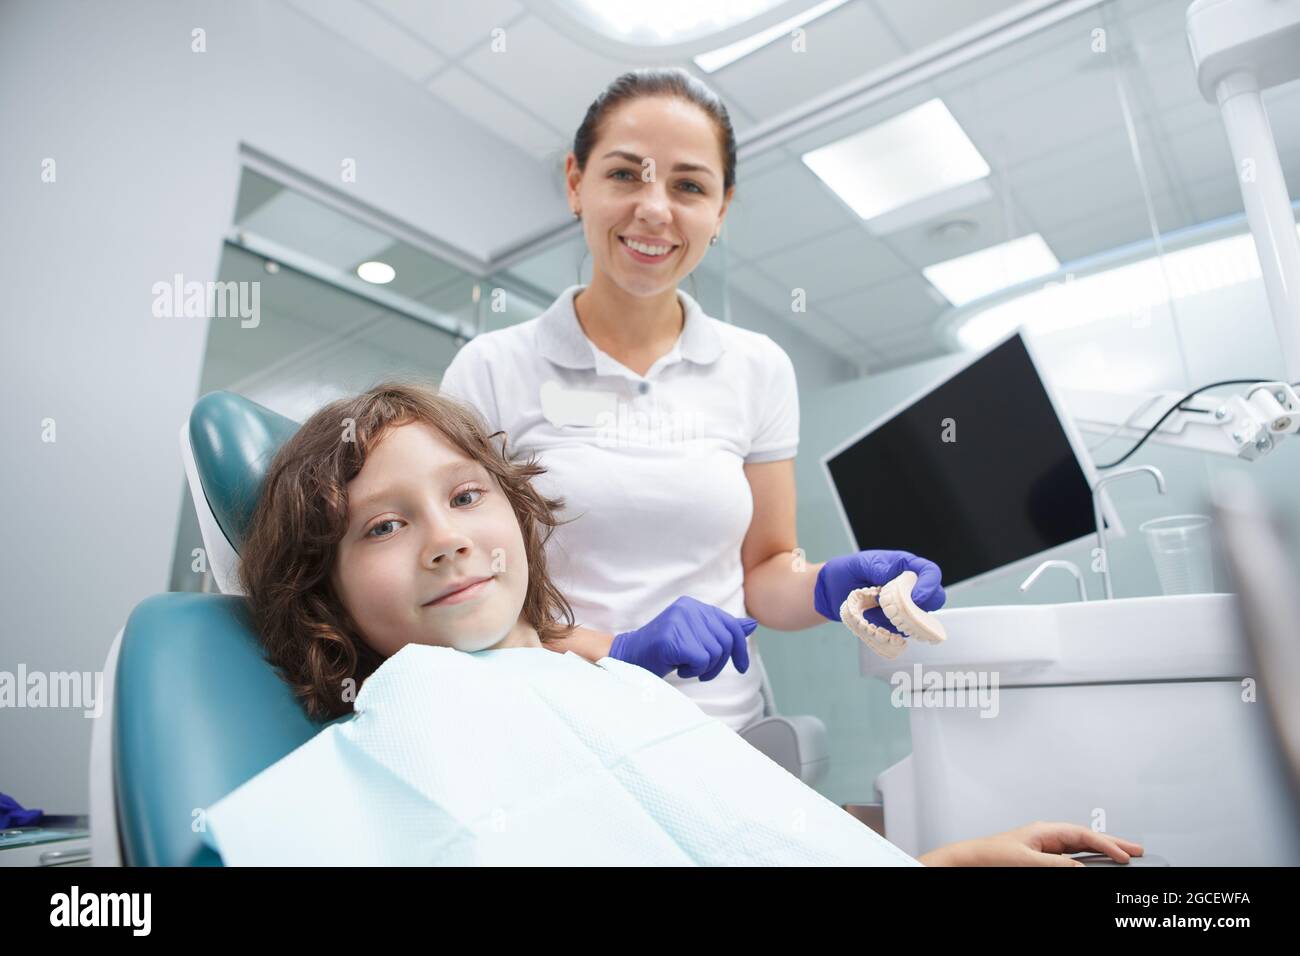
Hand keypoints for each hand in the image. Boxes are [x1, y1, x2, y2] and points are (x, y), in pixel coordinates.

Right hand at [609, 596, 755, 680]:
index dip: (739, 649)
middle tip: (701, 671)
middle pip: (725, 641)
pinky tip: (678, 667)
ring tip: (685, 665)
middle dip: (718, 663)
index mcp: (694, 606)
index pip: (730, 625)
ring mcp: (679, 621)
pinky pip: (701, 661)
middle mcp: (688, 608)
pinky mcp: (672, 638)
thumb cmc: (663, 652)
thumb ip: (720, 631)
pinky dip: (693, 671)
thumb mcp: (696, 639)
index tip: (740, 667)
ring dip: (703, 668)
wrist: (629, 659)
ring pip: (715, 653)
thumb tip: (752, 625)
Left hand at [814, 549, 944, 633]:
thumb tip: (890, 575)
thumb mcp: (859, 563)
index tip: (915, 597)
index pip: (930, 572)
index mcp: (905, 566)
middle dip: (920, 608)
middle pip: (934, 598)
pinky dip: (888, 629)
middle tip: (896, 610)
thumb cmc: (847, 571)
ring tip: (873, 612)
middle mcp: (910, 586)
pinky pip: (902, 631)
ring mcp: (904, 606)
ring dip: (899, 620)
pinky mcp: (895, 622)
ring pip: (919, 619)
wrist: (831, 591)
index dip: (929, 585)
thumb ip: (877, 566)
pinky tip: (870, 620)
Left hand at [919, 822, 1144, 866]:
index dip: (1107, 845)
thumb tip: (1081, 867)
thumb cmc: (991, 855)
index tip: (1125, 856)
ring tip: (1123, 856)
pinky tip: (1096, 865)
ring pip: (1081, 848)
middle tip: (1137, 850)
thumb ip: (1056, 863)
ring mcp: (1045, 847)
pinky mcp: (1041, 857)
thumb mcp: (1027, 860)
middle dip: (1113, 843)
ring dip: (1102, 852)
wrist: (971, 860)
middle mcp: (1047, 836)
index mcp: (1045, 830)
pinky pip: (1071, 857)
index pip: (1083, 835)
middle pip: (1086, 838)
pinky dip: (1088, 860)